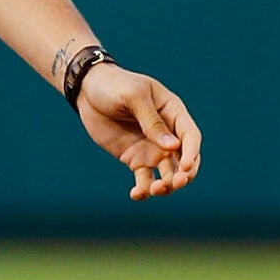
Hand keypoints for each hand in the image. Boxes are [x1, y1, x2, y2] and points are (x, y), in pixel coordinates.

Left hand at [75, 65, 200, 201]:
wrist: (87, 91)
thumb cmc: (114, 85)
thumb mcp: (133, 97)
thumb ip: (151, 121)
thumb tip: (173, 147)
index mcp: (173, 112)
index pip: (190, 136)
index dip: (192, 153)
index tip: (186, 167)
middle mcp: (168, 134)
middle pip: (185, 159)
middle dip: (185, 175)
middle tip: (176, 183)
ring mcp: (152, 148)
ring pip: (168, 174)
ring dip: (167, 186)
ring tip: (155, 189)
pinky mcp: (135, 159)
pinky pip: (144, 179)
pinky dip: (144, 190)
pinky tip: (136, 194)